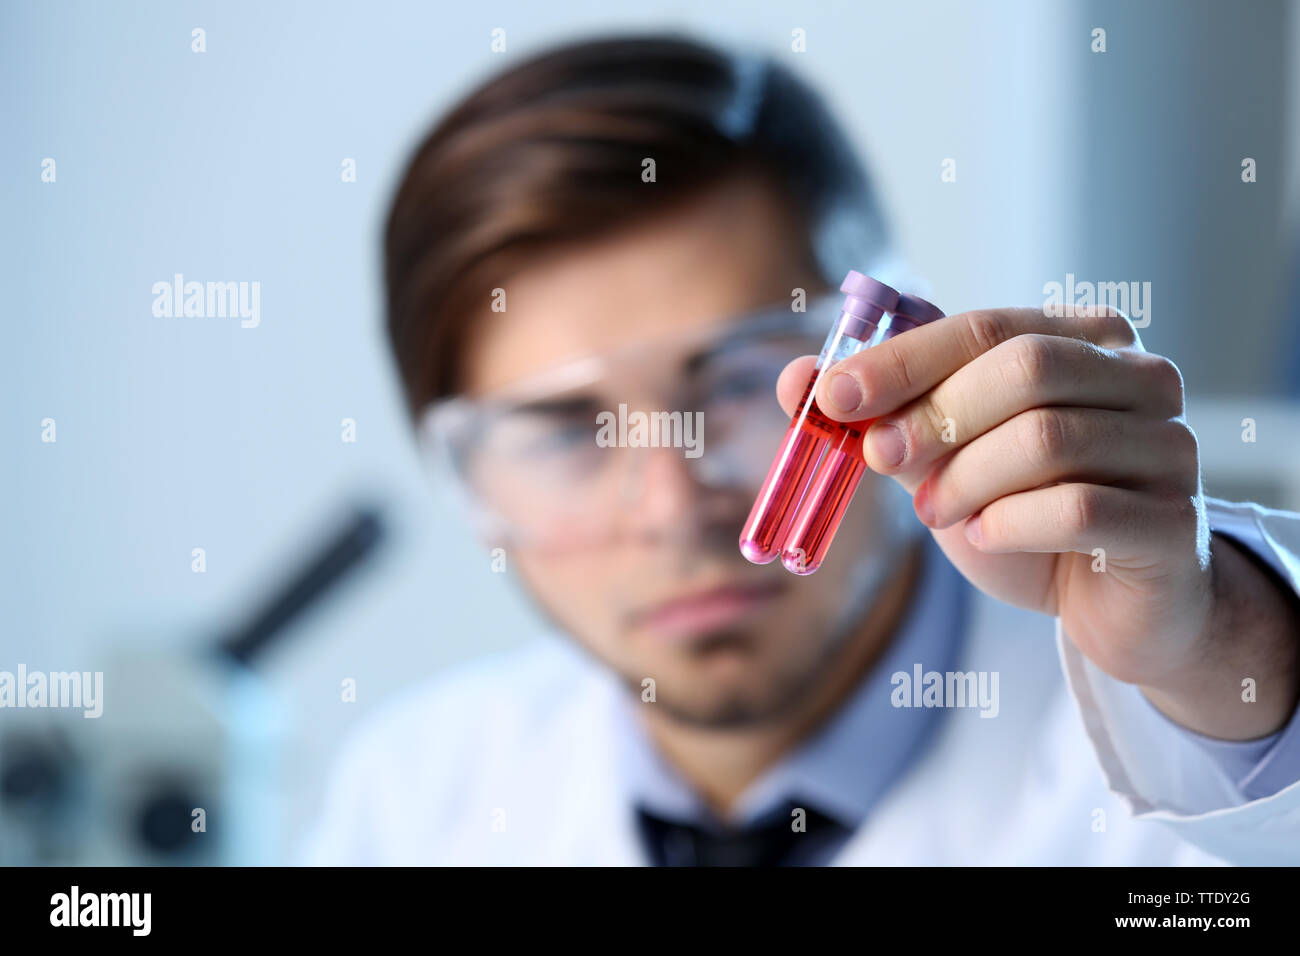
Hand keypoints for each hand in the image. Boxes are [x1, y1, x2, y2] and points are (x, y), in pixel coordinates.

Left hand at [776, 306, 1299, 738]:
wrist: (1112, 604)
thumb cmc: (1027, 515)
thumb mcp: (945, 460)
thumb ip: (883, 416)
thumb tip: (797, 379)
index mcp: (1086, 341)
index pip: (986, 326)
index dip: (903, 359)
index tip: (833, 396)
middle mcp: (1141, 380)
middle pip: (1025, 367)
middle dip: (933, 415)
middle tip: (879, 459)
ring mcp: (1169, 447)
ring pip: (1046, 438)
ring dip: (966, 480)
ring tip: (937, 513)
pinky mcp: (1174, 523)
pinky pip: (1079, 508)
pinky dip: (1011, 524)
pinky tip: (987, 537)